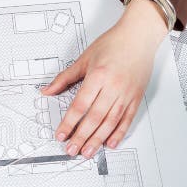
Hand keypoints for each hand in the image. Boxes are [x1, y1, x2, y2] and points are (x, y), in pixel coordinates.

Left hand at [41, 0, 168, 157]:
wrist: (139, 35)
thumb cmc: (113, 44)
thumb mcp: (84, 58)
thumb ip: (65, 77)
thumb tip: (47, 90)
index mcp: (98, 76)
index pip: (80, 105)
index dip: (69, 123)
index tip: (61, 134)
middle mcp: (113, 86)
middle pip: (94, 118)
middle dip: (82, 137)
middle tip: (72, 150)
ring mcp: (126, 93)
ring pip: (111, 122)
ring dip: (98, 139)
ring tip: (88, 151)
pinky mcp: (136, 97)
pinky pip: (127, 119)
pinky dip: (119, 132)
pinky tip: (110, 143)